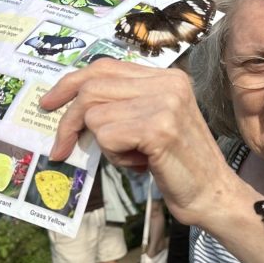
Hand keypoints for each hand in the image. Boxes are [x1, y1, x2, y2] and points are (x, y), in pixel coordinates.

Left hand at [39, 59, 243, 225]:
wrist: (213, 195)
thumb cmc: (178, 165)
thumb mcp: (152, 124)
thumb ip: (123, 105)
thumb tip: (71, 105)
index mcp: (167, 77)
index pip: (105, 67)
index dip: (71, 83)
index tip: (49, 103)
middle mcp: (168, 83)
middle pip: (93, 88)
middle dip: (69, 120)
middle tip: (61, 148)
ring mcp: (165, 104)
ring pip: (95, 115)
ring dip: (104, 145)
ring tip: (131, 158)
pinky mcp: (158, 129)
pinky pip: (107, 136)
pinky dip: (115, 156)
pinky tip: (140, 165)